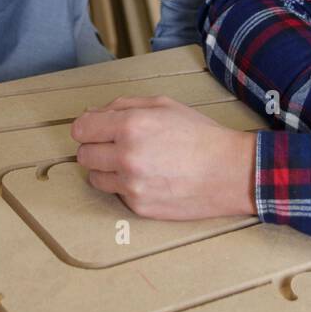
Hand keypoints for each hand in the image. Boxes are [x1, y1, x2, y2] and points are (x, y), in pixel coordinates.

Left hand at [70, 95, 257, 220]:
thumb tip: (91, 114)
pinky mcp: (139, 206)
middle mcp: (127, 156)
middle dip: (96, 149)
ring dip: (107, 170)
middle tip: (117, 147)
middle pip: (83, 155)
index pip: (80, 129)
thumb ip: (122, 106)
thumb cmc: (200, 135)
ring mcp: (132, 184)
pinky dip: (126, 187)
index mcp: (130, 125)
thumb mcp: (163, 105)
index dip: (86, 129)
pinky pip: (116, 195)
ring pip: (95, 178)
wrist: (230, 172)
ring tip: (133, 164)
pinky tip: (149, 179)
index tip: (94, 131)